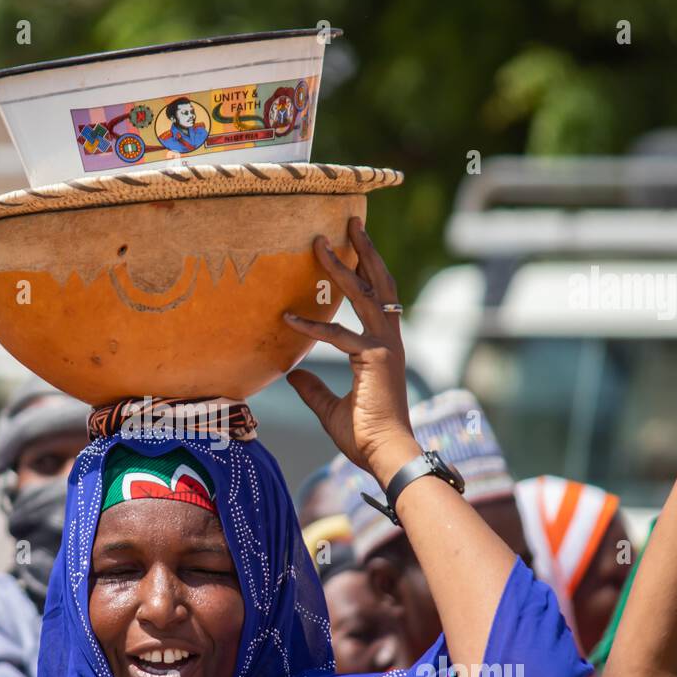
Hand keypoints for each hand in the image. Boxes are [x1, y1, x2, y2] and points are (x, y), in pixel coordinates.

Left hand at [285, 217, 419, 484]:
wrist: (387, 455)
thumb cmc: (365, 437)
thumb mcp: (330, 408)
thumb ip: (313, 389)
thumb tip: (293, 374)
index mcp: (384, 348)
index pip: (376, 300)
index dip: (365, 273)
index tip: (352, 249)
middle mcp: (389, 341)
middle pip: (378, 283)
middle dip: (363, 250)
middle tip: (350, 220)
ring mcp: (384, 347)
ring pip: (364, 295)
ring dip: (343, 265)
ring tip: (322, 240)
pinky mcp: (373, 360)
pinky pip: (338, 336)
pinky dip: (312, 326)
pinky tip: (288, 316)